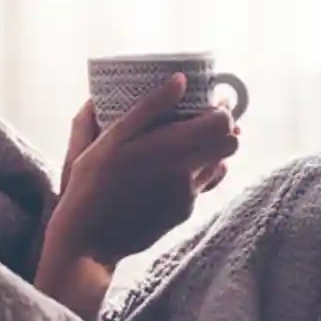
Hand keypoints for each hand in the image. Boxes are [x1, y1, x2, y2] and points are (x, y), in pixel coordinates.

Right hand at [47, 74, 239, 265]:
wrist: (89, 240)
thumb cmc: (92, 184)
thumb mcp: (112, 139)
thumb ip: (149, 108)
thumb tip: (180, 80)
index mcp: (171, 148)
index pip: (223, 123)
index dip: (221, 109)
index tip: (209, 102)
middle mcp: (187, 173)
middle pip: (230, 145)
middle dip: (222, 129)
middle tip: (201, 120)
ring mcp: (188, 196)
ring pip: (219, 166)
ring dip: (210, 151)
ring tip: (185, 144)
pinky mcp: (182, 214)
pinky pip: (200, 186)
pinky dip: (194, 173)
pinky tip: (170, 171)